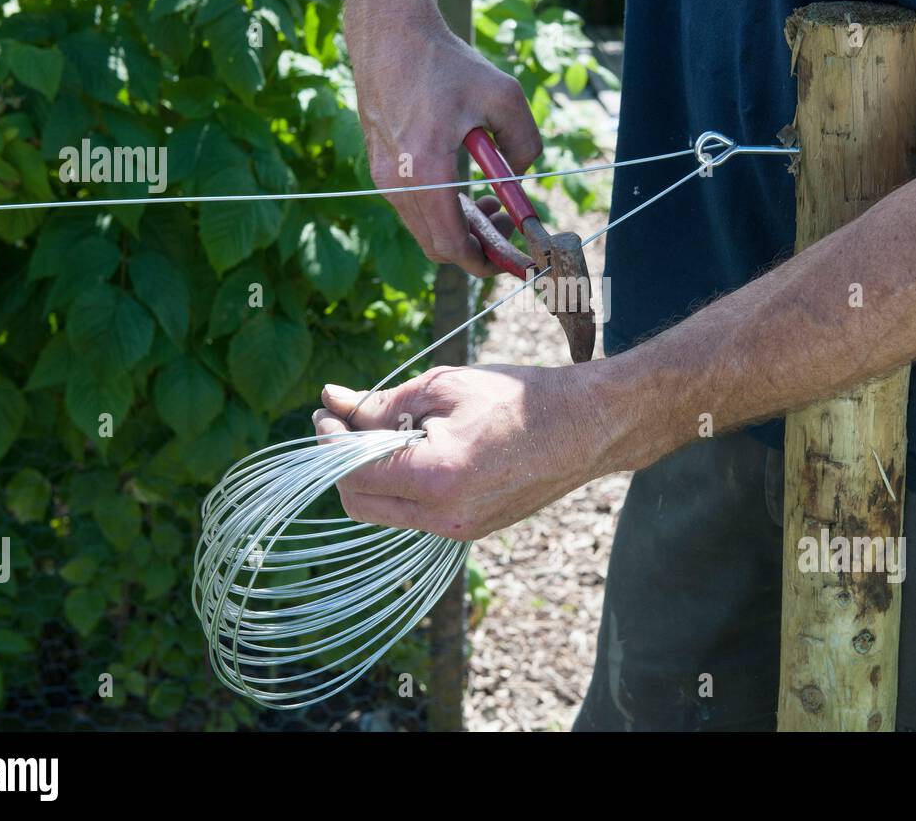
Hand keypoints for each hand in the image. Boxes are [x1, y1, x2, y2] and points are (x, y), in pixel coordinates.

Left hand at [311, 364, 603, 540]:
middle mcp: (444, 517)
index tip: (329, 411)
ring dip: (372, 473)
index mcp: (436, 478)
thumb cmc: (517, 398)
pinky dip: (403, 484)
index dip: (329, 441)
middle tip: (347, 421)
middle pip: (359, 502)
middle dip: (342, 462)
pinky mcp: (472, 529)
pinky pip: (416, 514)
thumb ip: (382, 402)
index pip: (351, 471)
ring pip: (385, 511)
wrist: (586, 425)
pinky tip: (418, 447)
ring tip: (388, 429)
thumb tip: (333, 402)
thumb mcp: (442, 386)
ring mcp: (460, 530)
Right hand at [346, 0, 540, 276]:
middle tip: (508, 229)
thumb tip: (522, 179)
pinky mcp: (380, 166)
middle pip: (437, 245)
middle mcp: (397, 180)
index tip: (514, 260)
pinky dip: (443, 211)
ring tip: (493, 204)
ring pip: (425, 228)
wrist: (390, 32)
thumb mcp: (505, 97)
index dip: (486, 261)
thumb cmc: (447, 62)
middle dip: (478, 248)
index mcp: (425, 170)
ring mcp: (383, 176)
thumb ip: (526, 145)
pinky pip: (414, 208)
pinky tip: (467, 189)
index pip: (452, 243)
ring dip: (461, 229)